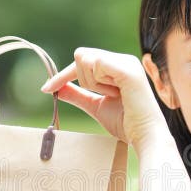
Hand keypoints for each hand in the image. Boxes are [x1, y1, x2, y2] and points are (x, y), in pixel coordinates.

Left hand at [40, 48, 166, 146]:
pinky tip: (115, 93)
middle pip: (81, 55)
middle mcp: (123, 60)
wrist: (143, 136)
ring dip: (92, 82)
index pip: (83, 60)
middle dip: (81, 78)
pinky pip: (96, 63)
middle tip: (101, 95)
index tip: (46, 89)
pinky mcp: (127, 68)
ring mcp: (126, 62)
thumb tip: (56, 88)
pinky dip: (98, 81)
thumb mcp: (95, 106)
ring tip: (112, 95)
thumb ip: (77, 95)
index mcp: (118, 66)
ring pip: (86, 59)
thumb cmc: (125, 123)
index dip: (63, 75)